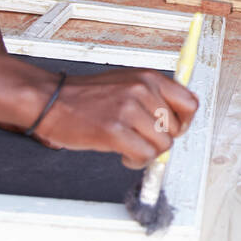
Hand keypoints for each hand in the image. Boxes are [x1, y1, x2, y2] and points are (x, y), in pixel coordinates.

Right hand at [30, 68, 199, 168]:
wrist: (50, 100)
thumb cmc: (86, 95)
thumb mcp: (126, 82)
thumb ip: (152, 97)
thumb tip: (175, 121)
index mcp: (149, 78)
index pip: (190, 103)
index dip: (185, 122)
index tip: (173, 129)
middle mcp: (142, 90)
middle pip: (176, 129)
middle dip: (162, 139)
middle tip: (143, 139)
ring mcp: (128, 110)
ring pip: (162, 145)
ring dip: (148, 153)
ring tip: (131, 147)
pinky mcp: (114, 130)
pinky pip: (144, 156)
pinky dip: (137, 162)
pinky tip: (124, 155)